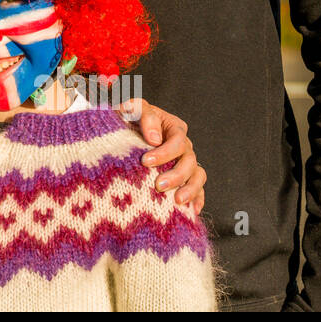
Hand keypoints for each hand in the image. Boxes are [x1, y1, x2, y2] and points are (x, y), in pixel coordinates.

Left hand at [119, 98, 206, 214]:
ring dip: (190, 189)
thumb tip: (155, 138)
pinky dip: (197, 200)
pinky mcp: (184, 179)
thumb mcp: (133, 109)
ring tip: (177, 201)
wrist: (122, 133)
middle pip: (189, 161)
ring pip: (197, 175)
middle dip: (176, 175)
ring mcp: (185, 163)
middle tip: (159, 185)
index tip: (145, 161)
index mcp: (173, 127)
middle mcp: (183, 146)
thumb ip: (143, 114)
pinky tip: (191, 211)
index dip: (164, 152)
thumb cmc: (127, 118)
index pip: (177, 140)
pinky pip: (198, 190)